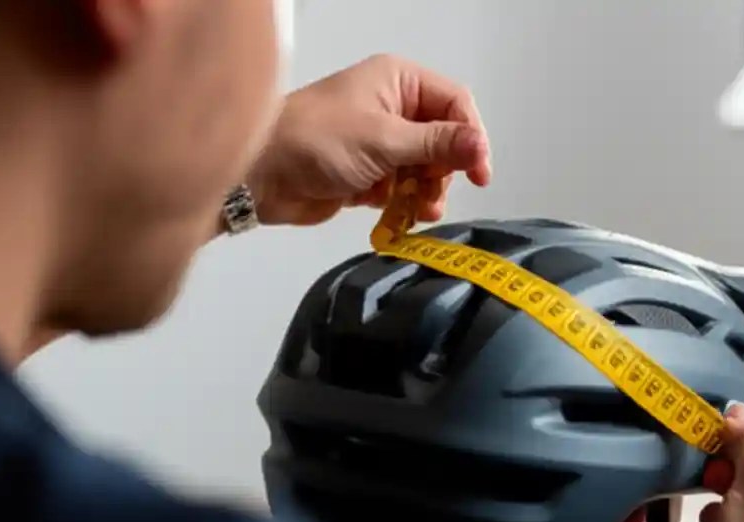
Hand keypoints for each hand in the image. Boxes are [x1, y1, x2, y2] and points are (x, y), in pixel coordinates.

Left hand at [246, 54, 490, 226]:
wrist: (261, 176)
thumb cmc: (317, 142)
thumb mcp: (383, 140)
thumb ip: (436, 145)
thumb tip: (482, 147)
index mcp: (399, 82)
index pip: (455, 104)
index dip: (472, 137)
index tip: (478, 174)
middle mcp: (394, 107)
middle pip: (445, 140)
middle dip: (446, 170)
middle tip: (436, 194)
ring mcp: (382, 142)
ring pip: (428, 168)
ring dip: (430, 192)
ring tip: (421, 210)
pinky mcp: (371, 173)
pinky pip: (407, 188)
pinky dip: (410, 203)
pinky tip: (407, 217)